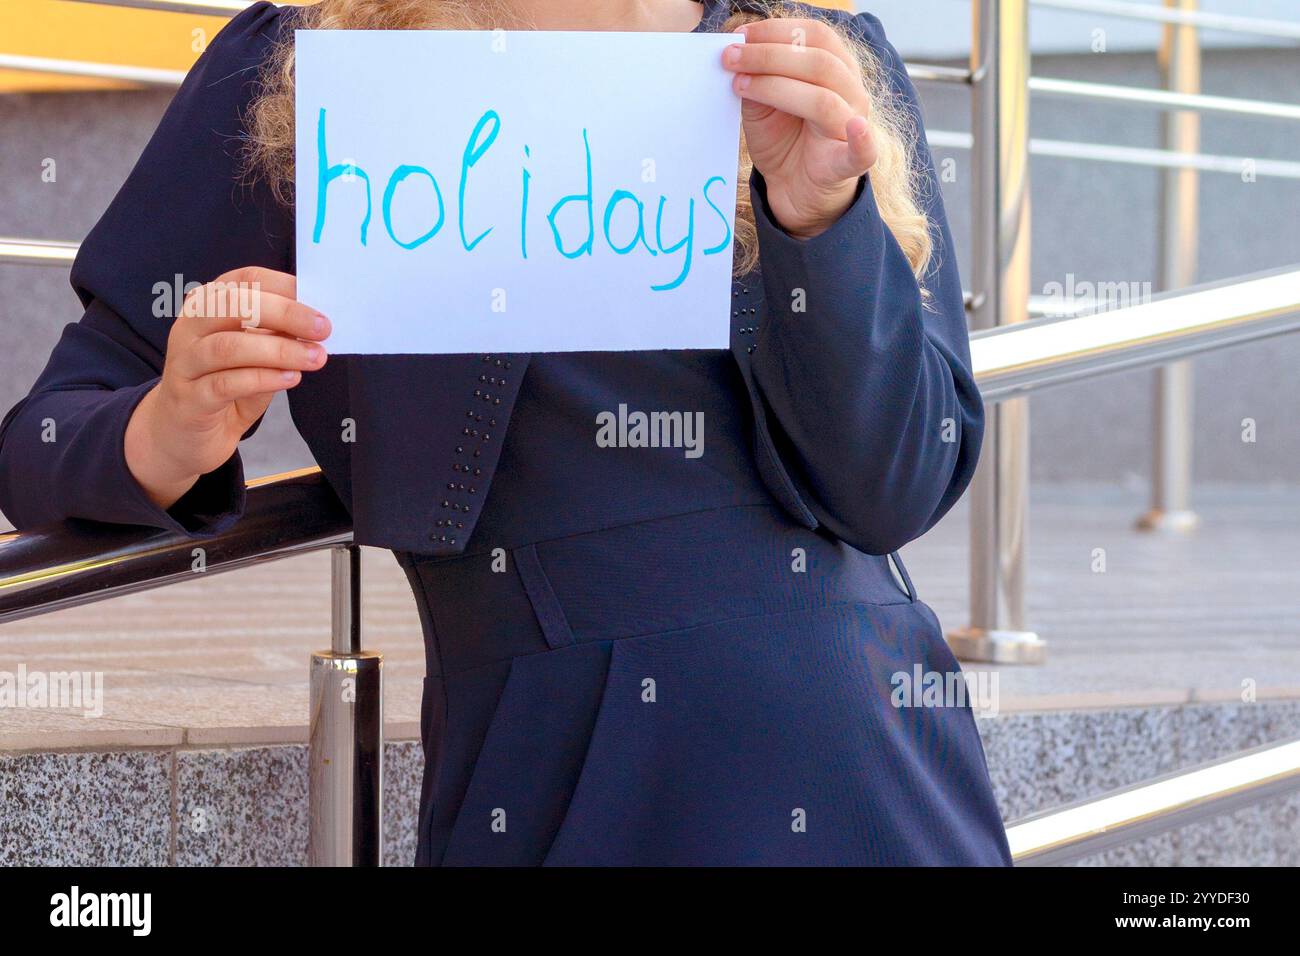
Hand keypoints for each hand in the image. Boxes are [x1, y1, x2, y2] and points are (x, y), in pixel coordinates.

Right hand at [124, 267, 328, 508]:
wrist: (184, 434)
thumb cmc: (224, 386)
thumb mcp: (255, 354)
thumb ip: (277, 334)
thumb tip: (316, 321)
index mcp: (209, 306)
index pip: (244, 280)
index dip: (282, 285)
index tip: (318, 299)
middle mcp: (190, 327)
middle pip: (233, 305)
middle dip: (284, 313)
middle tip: (322, 328)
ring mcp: (185, 363)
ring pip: (229, 346)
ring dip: (279, 350)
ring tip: (314, 357)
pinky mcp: (189, 398)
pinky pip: (226, 383)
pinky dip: (262, 379)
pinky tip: (289, 378)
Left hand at [722, 17, 876, 238]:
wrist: (793, 189)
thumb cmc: (783, 139)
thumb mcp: (762, 104)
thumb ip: (756, 79)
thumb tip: (736, 53)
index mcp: (834, 68)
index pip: (814, 35)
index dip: (776, 31)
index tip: (738, 36)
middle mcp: (850, 91)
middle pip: (817, 61)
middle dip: (768, 55)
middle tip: (730, 58)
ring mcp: (852, 125)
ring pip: (822, 98)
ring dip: (777, 87)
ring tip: (741, 86)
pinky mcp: (849, 162)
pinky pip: (864, 150)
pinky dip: (862, 139)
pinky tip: (856, 127)